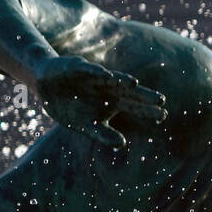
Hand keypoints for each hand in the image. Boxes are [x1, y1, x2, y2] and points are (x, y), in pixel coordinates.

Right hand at [33, 55, 165, 147]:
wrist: (47, 85)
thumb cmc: (71, 107)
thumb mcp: (86, 126)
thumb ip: (103, 134)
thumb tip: (122, 144)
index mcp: (112, 102)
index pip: (134, 107)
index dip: (147, 111)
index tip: (163, 116)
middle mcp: (107, 88)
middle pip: (128, 92)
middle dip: (143, 96)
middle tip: (161, 101)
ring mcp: (94, 78)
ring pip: (111, 79)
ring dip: (122, 81)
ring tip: (134, 84)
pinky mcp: (78, 68)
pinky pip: (87, 70)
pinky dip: (95, 72)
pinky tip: (104, 74)